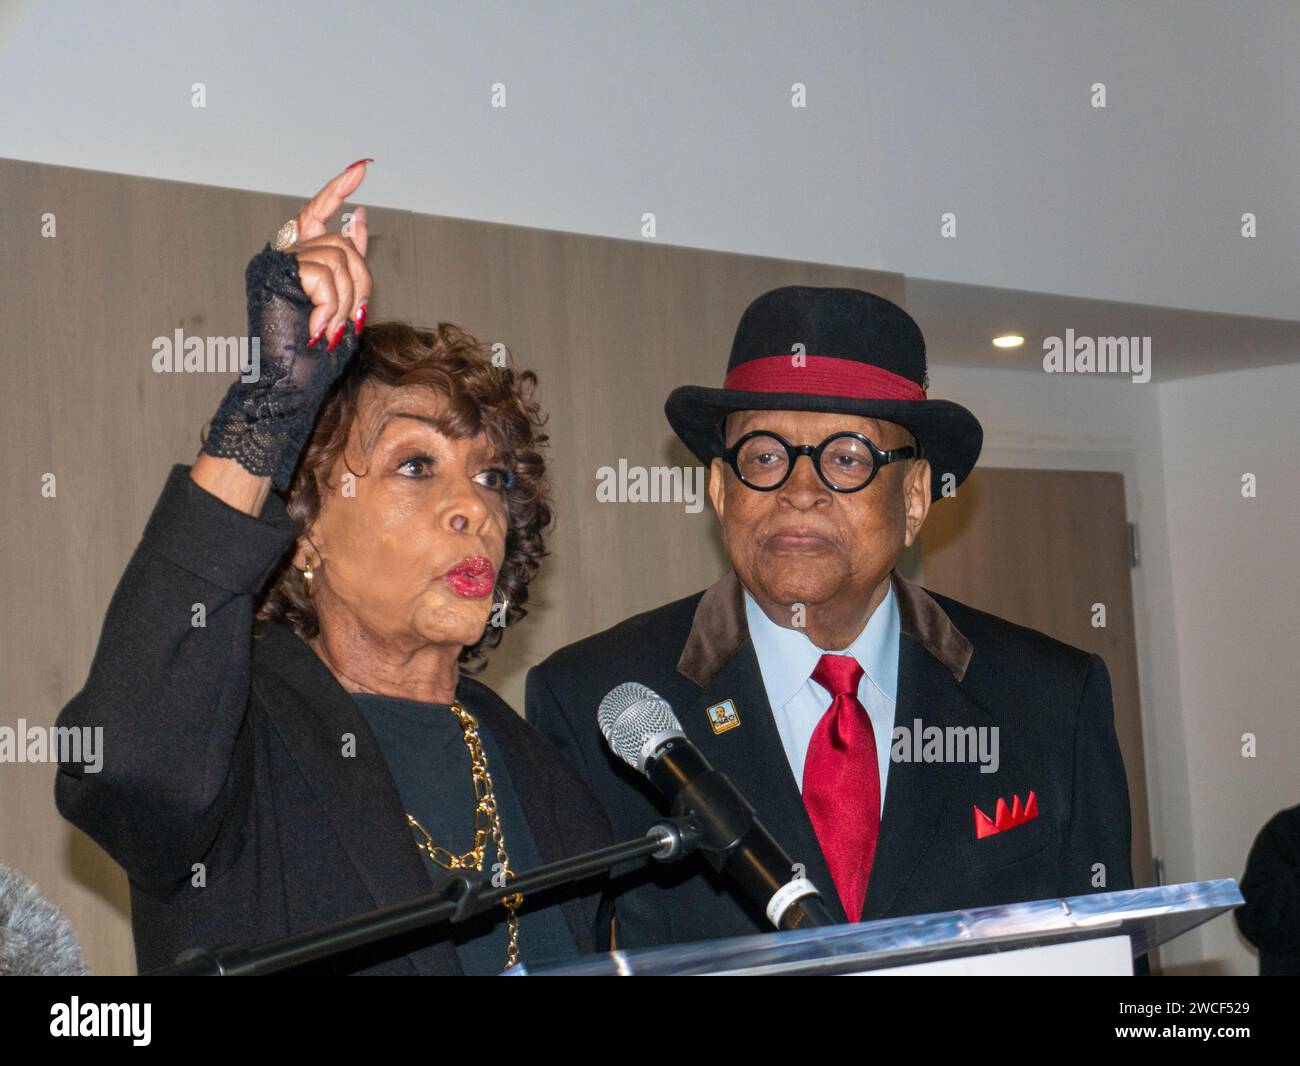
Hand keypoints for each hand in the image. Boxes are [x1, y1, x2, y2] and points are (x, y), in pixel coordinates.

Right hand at [197, 160, 376, 493]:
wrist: (290, 384)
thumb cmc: (315, 355)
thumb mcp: (346, 302)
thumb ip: (351, 261)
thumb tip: (358, 216)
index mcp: (299, 260)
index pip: (318, 212)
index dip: (339, 188)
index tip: (363, 167)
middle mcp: (284, 254)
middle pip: (341, 243)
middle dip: (359, 282)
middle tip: (350, 318)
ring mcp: (277, 262)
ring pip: (337, 257)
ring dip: (346, 299)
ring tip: (329, 327)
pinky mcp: (276, 272)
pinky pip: (324, 273)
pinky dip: (331, 304)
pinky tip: (317, 327)